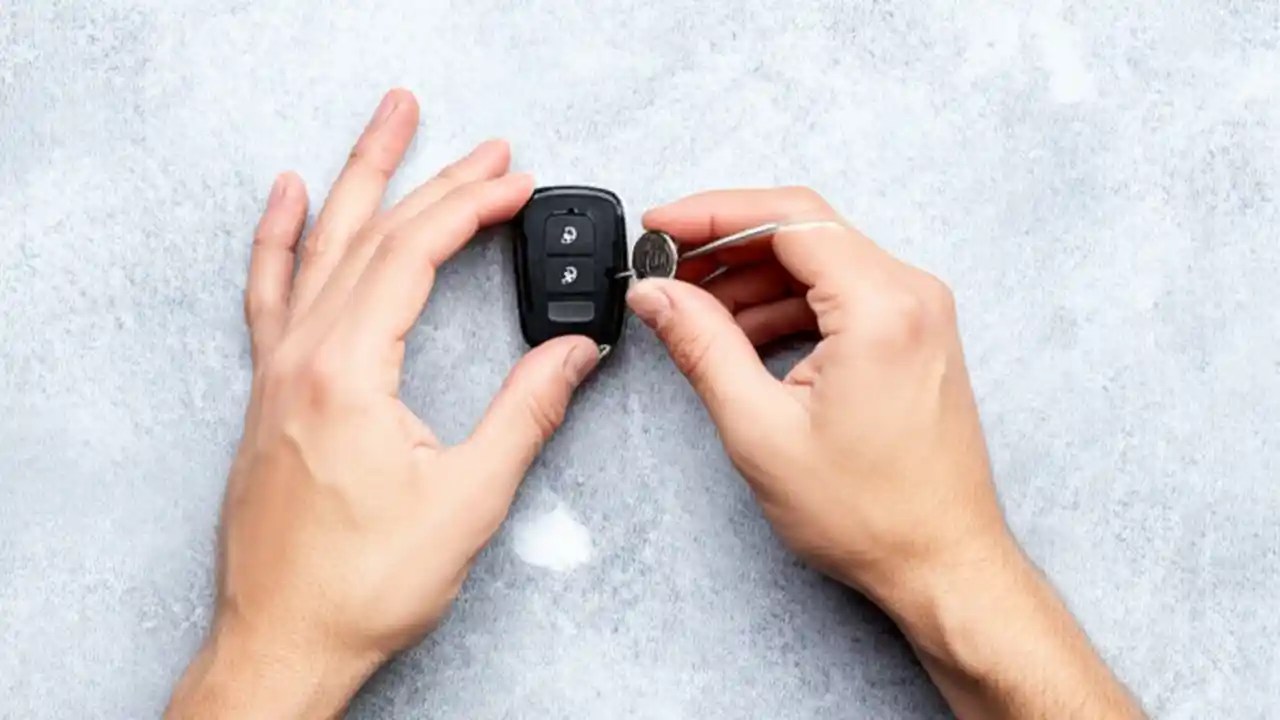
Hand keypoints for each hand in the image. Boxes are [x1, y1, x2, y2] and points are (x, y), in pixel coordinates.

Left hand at [167, 90, 599, 718]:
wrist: (283, 640)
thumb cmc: (360, 585)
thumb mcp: (468, 499)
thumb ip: (526, 412)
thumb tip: (574, 355)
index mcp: (348, 372)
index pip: (413, 253)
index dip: (471, 207)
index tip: (515, 183)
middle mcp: (302, 356)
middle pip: (371, 234)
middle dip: (434, 178)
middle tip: (484, 145)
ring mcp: (277, 368)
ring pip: (319, 246)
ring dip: (358, 177)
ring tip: (386, 124)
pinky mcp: (270, 389)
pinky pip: (269, 289)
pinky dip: (279, 236)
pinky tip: (289, 199)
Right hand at [628, 188, 1141, 718]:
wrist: (941, 563)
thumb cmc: (871, 514)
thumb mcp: (761, 430)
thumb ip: (703, 346)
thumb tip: (658, 293)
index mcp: (881, 307)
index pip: (787, 219)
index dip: (712, 214)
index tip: (660, 227)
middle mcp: (911, 296)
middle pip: (803, 232)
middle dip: (726, 243)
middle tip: (667, 268)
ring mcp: (918, 315)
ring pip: (819, 262)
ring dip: (752, 275)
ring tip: (693, 307)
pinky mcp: (913, 337)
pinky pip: (840, 294)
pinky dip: (786, 303)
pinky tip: (742, 333)